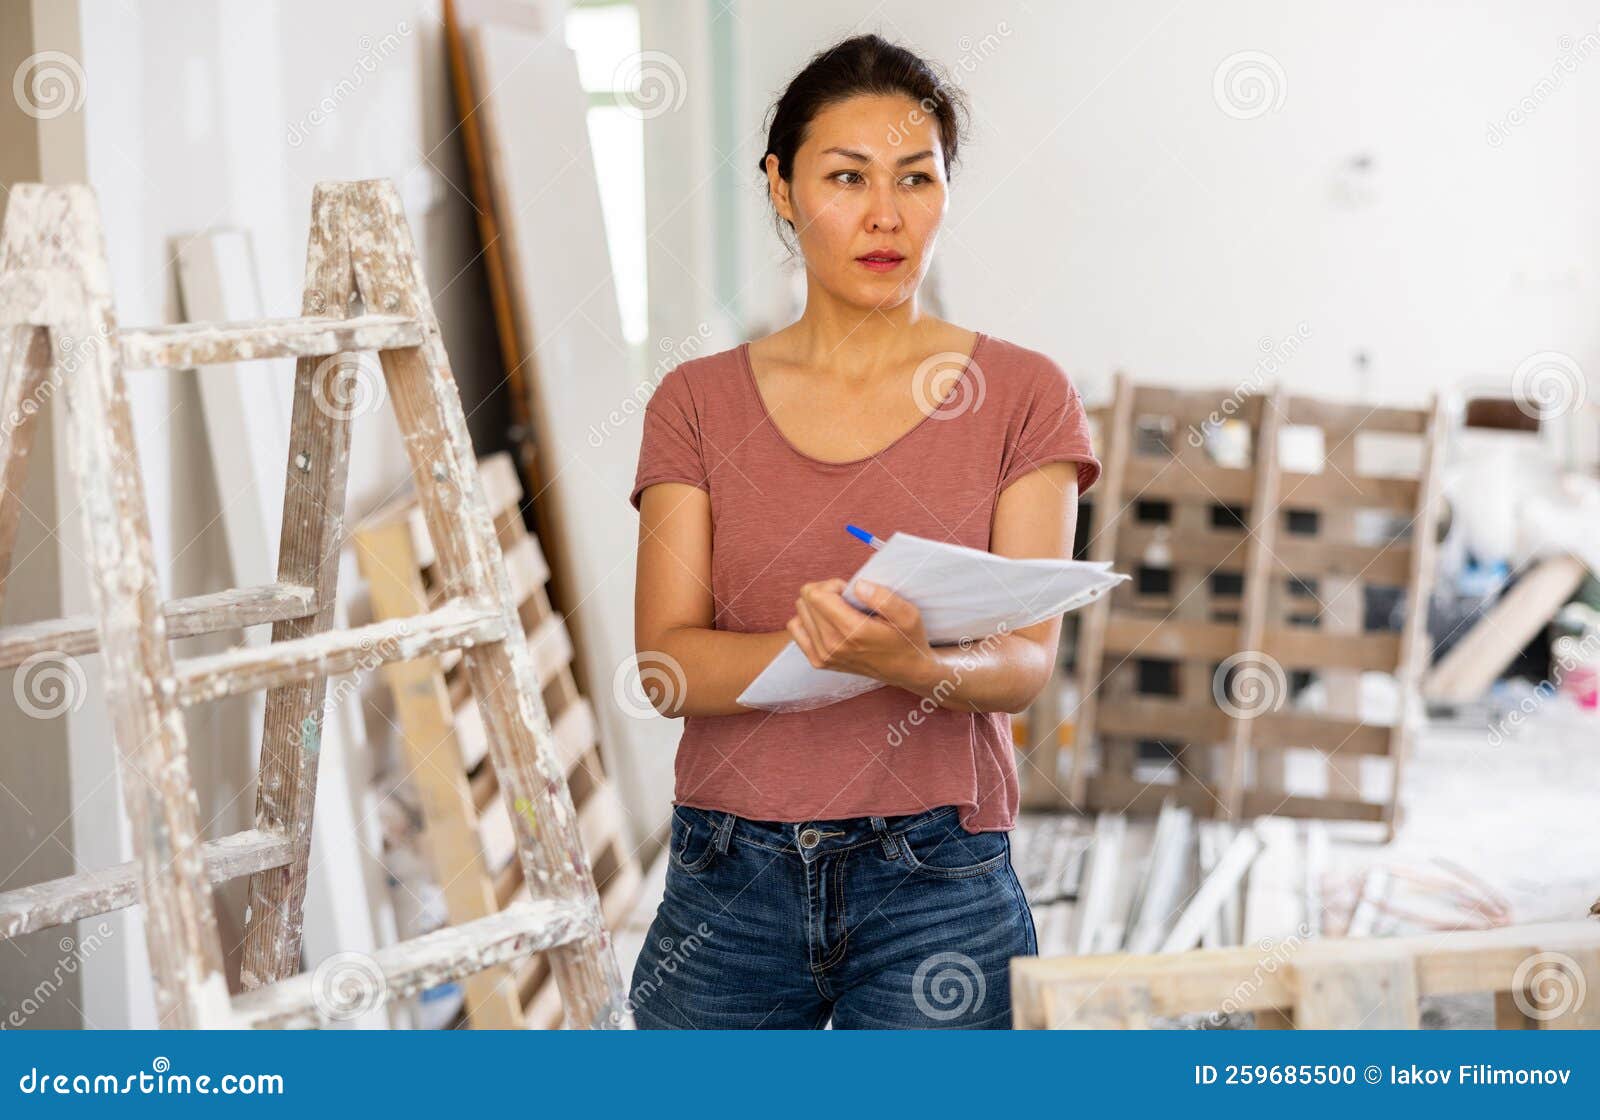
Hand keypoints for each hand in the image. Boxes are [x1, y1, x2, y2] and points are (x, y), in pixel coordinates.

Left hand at [785, 577, 933, 690]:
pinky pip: (796, 629)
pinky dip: (809, 620)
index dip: (833, 585)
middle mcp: (832, 646)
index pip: (815, 594)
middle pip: (805, 600)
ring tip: (840, 612)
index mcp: (852, 632)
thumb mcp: (908, 614)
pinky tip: (829, 622)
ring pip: (800, 612)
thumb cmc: (907, 640)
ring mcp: (822, 656)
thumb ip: (884, 598)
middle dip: (825, 593)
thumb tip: (857, 585)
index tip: (850, 592)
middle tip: (848, 601)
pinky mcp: (818, 661)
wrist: (906, 671)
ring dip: (817, 606)